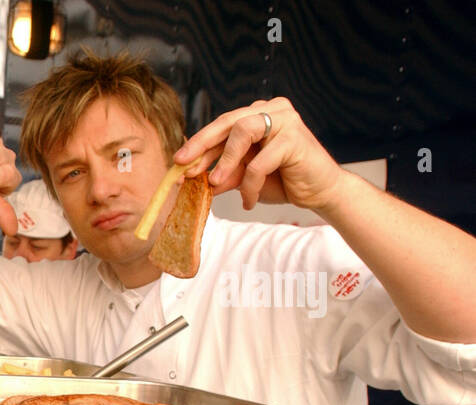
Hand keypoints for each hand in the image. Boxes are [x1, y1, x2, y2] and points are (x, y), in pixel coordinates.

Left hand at [174, 97, 346, 213]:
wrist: (319, 193)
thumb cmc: (283, 181)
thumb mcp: (244, 177)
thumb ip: (223, 172)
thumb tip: (190, 176)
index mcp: (259, 114)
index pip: (223, 125)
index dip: (199, 143)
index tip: (179, 161)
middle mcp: (272, 110)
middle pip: (229, 121)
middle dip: (202, 144)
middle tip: (184, 165)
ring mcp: (286, 120)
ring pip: (243, 131)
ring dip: (225, 160)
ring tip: (215, 183)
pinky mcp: (295, 138)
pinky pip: (261, 161)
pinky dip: (250, 183)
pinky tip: (249, 199)